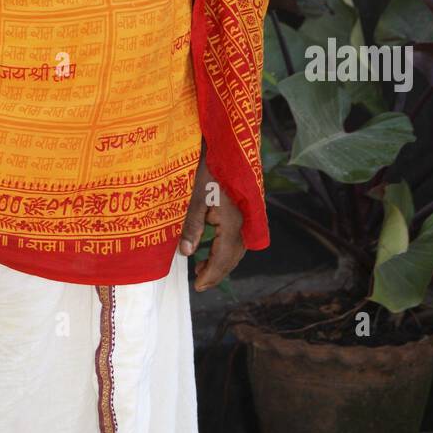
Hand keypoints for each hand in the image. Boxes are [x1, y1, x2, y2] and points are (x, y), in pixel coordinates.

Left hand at [178, 152, 245, 290]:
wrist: (229, 146)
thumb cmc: (210, 168)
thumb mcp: (196, 196)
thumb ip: (192, 226)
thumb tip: (186, 253)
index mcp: (233, 222)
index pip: (223, 258)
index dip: (211, 275)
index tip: (198, 286)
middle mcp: (244, 223)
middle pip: (232, 257)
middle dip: (216, 272)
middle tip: (199, 282)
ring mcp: (246, 216)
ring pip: (236, 248)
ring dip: (221, 261)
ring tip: (202, 268)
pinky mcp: (244, 210)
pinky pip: (237, 237)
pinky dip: (225, 247)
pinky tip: (212, 248)